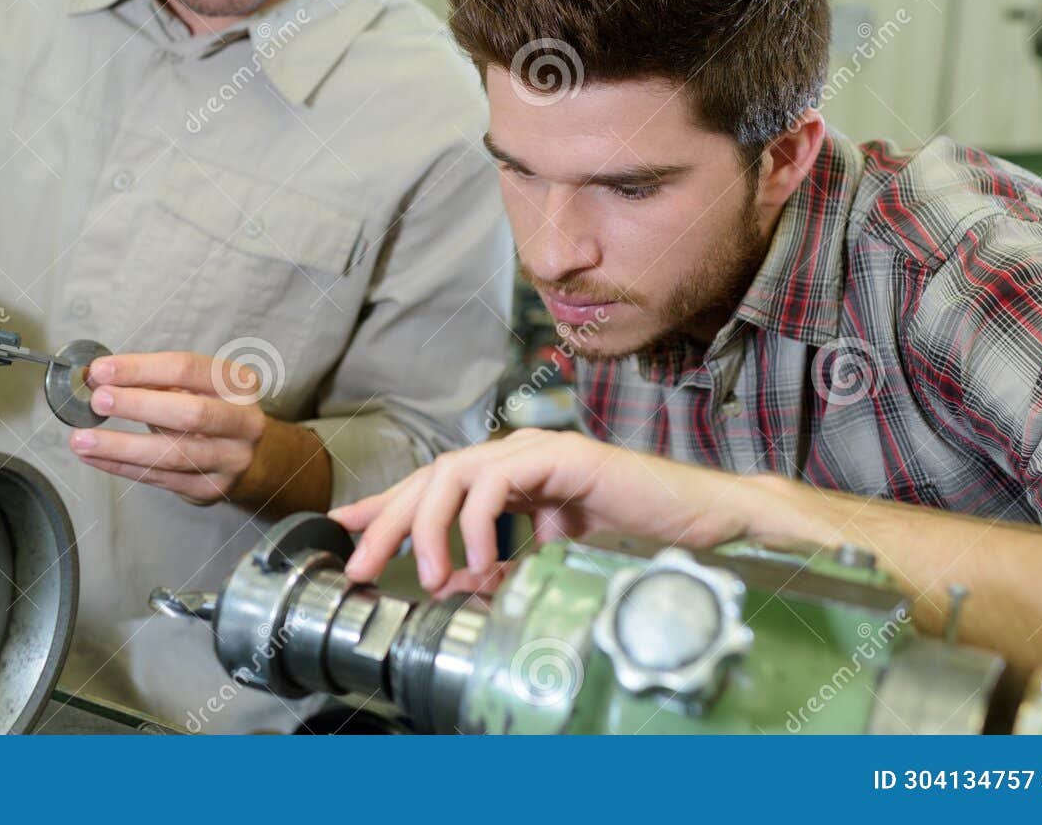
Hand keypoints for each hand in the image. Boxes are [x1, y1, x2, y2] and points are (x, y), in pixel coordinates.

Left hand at [70, 351, 329, 512]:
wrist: (250, 457)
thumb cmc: (211, 410)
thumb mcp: (196, 387)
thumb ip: (155, 381)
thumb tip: (99, 378)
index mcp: (238, 384)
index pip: (187, 369)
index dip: (141, 368)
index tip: (101, 370)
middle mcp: (243, 421)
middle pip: (190, 413)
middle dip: (138, 405)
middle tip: (97, 401)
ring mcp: (231, 459)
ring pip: (173, 454)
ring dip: (121, 446)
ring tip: (81, 440)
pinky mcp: (210, 489)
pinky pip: (160, 478)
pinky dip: (122, 467)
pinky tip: (94, 458)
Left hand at [329, 429, 776, 594]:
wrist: (700, 525)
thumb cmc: (636, 537)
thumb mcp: (554, 560)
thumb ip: (509, 568)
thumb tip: (461, 591)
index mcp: (511, 477)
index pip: (434, 486)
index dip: (386, 505)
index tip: (342, 529)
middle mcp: (517, 457)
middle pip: (431, 476)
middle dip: (389, 521)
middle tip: (361, 564)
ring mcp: (538, 451)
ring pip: (455, 473)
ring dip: (432, 527)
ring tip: (432, 577)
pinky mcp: (562, 456)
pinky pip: (499, 481)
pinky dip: (479, 524)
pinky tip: (481, 563)